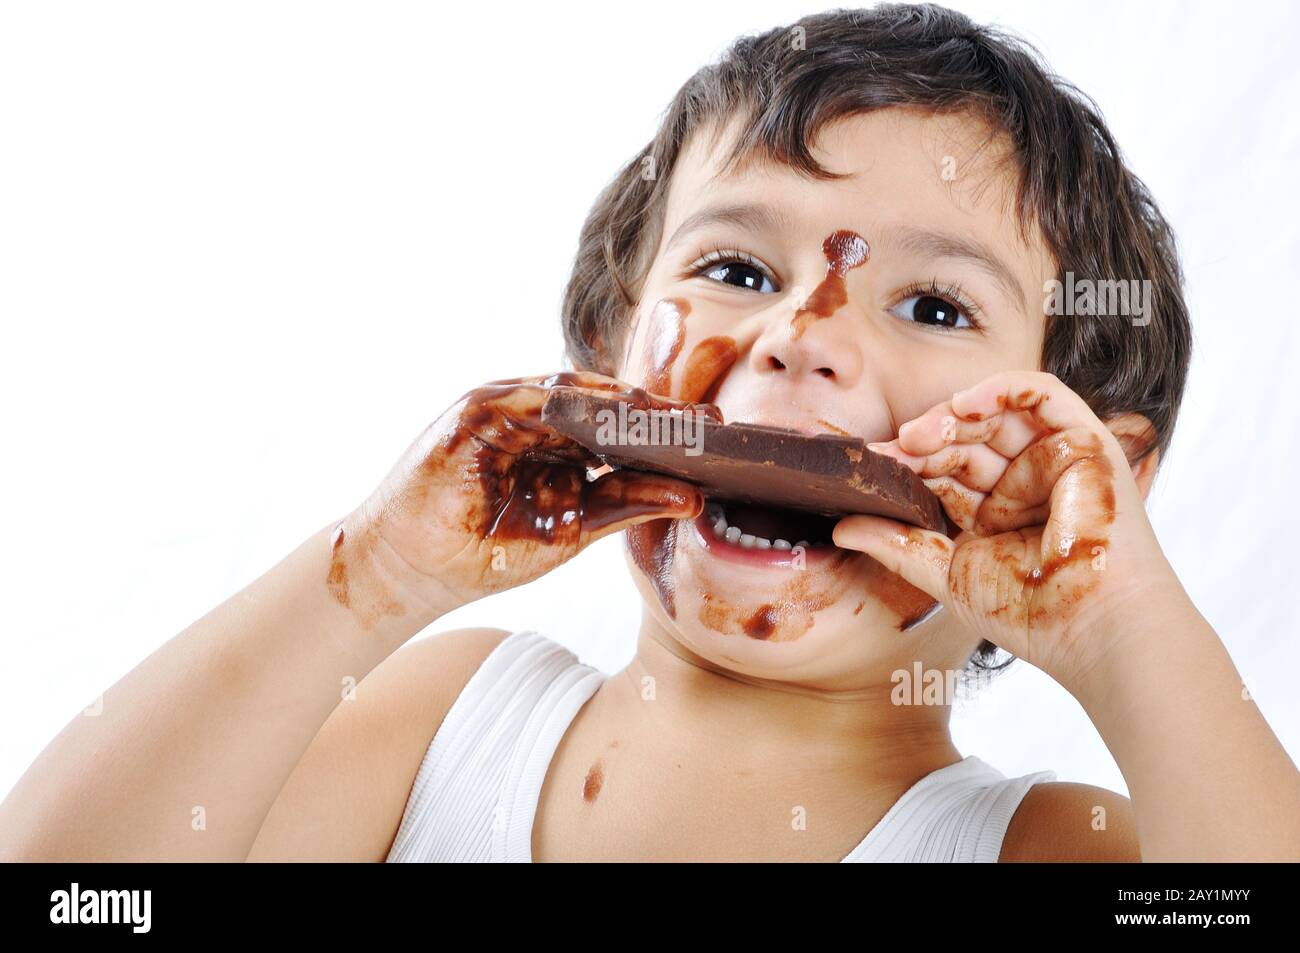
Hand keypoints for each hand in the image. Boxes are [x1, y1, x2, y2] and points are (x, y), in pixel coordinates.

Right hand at [331, 371, 714, 626]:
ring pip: (578, 396)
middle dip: (658, 415)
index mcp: (565, 454)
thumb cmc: (484, 552)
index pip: (625, 436)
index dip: (669, 438)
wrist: (412, 569)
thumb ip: (624, 506)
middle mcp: (543, 426)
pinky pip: (533, 395)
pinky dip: (573, 399)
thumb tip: (692, 496)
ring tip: (672, 417)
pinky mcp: (479, 408)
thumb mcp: (569, 532)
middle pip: (610, 409)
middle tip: (711, 423)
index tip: (718, 444)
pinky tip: (613, 409)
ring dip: (625, 404)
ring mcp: (510, 411)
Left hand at [832, 370, 1178, 687]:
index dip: (906, 466)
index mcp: (994, 514)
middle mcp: (1023, 483)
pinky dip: (1000, 389)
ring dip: (951, 416)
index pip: (942, 473)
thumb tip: (840, 527)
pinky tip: (962, 406)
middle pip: (964, 442)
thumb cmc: (1030, 612)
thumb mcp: (949, 573)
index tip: (869, 468)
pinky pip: (1041, 394)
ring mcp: (1054, 459)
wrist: (1093, 627)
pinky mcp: (1084, 440)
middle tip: (889, 452)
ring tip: (917, 435)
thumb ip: (897, 546)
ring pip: (995, 415)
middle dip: (923, 442)